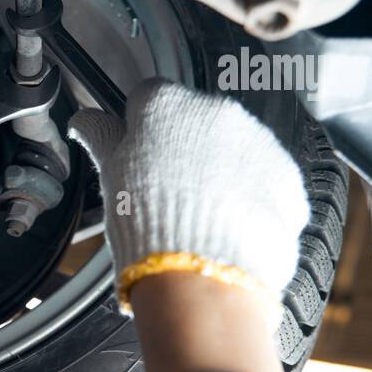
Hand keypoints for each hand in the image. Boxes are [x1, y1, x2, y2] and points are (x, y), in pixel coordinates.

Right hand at [67, 79, 308, 323]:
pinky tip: (229, 222)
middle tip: (166, 190)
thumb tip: (85, 119)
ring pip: (233, 146)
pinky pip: (264, 176)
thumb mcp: (111, 176)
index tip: (137, 153)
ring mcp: (258, 141)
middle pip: (196, 119)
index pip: (148, 96)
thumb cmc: (149, 225)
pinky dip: (250, 194)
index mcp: (167, 105)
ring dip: (220, 168)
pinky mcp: (286, 175)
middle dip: (183, 147)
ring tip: (199, 213)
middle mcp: (217, 111)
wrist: (201, 275)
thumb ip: (103, 138)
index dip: (139, 126)